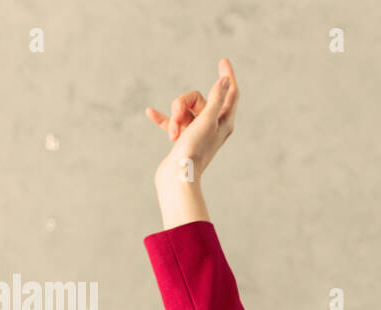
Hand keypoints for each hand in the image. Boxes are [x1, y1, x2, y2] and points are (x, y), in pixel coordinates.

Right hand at [145, 58, 239, 187]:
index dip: (227, 77)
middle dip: (184, 104)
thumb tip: (226, 81)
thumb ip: (216, 100)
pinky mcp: (182, 140)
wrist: (179, 177)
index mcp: (224, 123)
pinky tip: (150, 112)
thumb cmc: (195, 150)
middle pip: (198, 99)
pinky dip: (163, 118)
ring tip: (174, 134)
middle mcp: (213, 127)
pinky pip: (171, 122)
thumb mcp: (207, 121)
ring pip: (184, 110)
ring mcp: (197, 133)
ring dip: (175, 117)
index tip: (223, 61)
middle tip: (179, 118)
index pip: (230, 94)